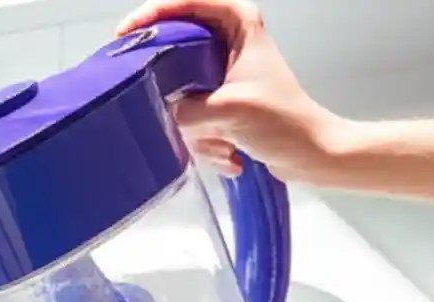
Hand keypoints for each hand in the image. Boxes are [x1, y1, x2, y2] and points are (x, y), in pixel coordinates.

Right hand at [117, 0, 351, 180]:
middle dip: (175, 93)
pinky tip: (231, 153)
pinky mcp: (219, 101)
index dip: (150, 14)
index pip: (185, 3)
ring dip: (198, 128)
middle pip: (174, 49)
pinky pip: (191, 116)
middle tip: (171, 110)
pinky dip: (205, 140)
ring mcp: (220, 73)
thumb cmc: (282, 121)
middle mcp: (227, 40)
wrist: (310, 154)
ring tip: (225, 144)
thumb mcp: (228, 110)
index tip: (123, 35)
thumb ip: (186, 109)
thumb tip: (164, 114)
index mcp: (237, 22)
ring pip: (180, 92)